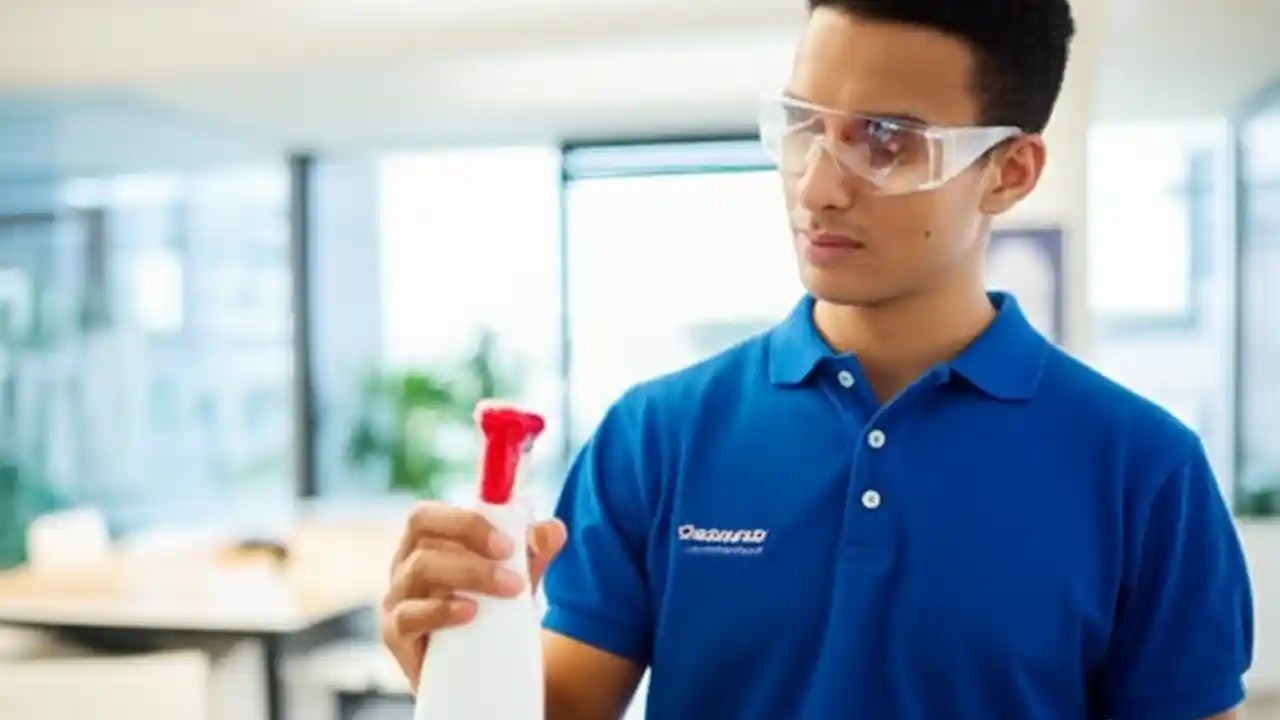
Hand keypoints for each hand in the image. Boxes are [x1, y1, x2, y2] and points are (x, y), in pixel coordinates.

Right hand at [380, 501, 567, 689]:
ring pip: (419, 570)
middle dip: (469, 539)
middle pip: (421, 534)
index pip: (428, 515)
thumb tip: (553, 529)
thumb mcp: (517, 579)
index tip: (508, 542)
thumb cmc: (492, 613)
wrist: (480, 672)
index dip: (465, 521)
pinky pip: (408, 617)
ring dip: (469, 574)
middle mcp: (404, 566)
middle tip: (510, 559)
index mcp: (426, 544)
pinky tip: (471, 612)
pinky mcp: (396, 637)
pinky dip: (441, 611)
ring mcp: (396, 600)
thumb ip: (534, 553)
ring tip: (509, 589)